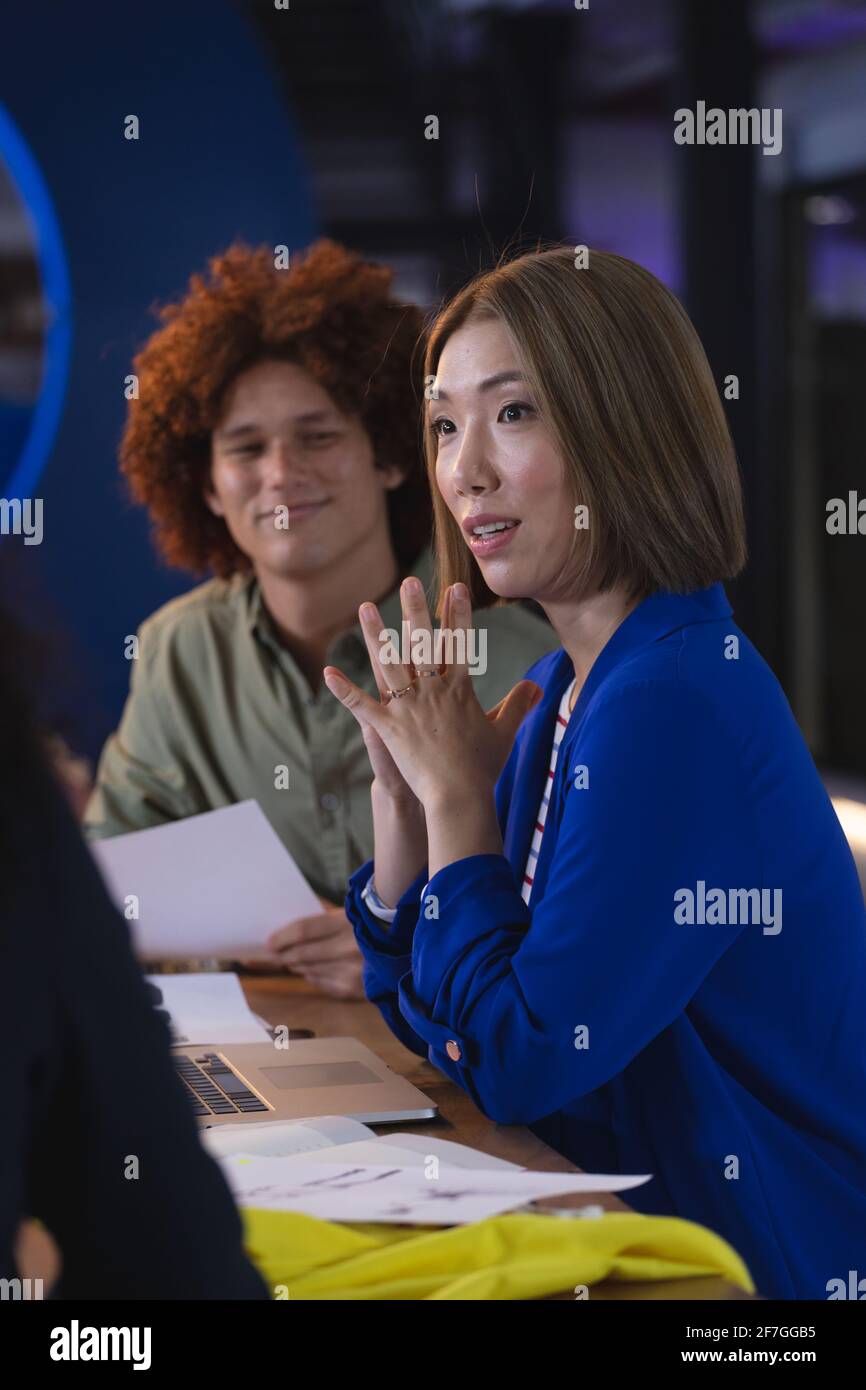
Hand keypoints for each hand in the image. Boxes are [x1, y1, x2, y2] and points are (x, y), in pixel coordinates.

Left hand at [265, 903, 364, 998]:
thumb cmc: (369, 921)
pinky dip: (313, 976)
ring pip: (309, 971)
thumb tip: (285, 932)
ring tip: (291, 960)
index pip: (303, 931)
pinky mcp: (355, 988)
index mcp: (346, 922)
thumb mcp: (346, 912)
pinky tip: (312, 970)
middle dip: (283, 955)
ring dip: (297, 966)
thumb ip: (319, 918)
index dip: (282, 937)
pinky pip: (322, 984)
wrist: (405, 941)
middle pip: (302, 954)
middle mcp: (349, 948)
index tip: (268, 943)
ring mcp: (352, 970)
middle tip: (272, 955)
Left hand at [323, 579, 540, 810]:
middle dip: (416, 610)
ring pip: (389, 664)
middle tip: (409, 583)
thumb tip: (539, 686)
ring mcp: (409, 708)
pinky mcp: (388, 728)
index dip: (458, 614)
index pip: (460, 644)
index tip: (455, 586)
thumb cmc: (483, 767)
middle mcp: (433, 691)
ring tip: (366, 608)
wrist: (459, 796)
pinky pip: (362, 706)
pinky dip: (344, 690)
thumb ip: (519, 704)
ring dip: (375, 635)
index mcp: (460, 690)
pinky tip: (328, 672)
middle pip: (424, 643)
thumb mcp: (504, 732)